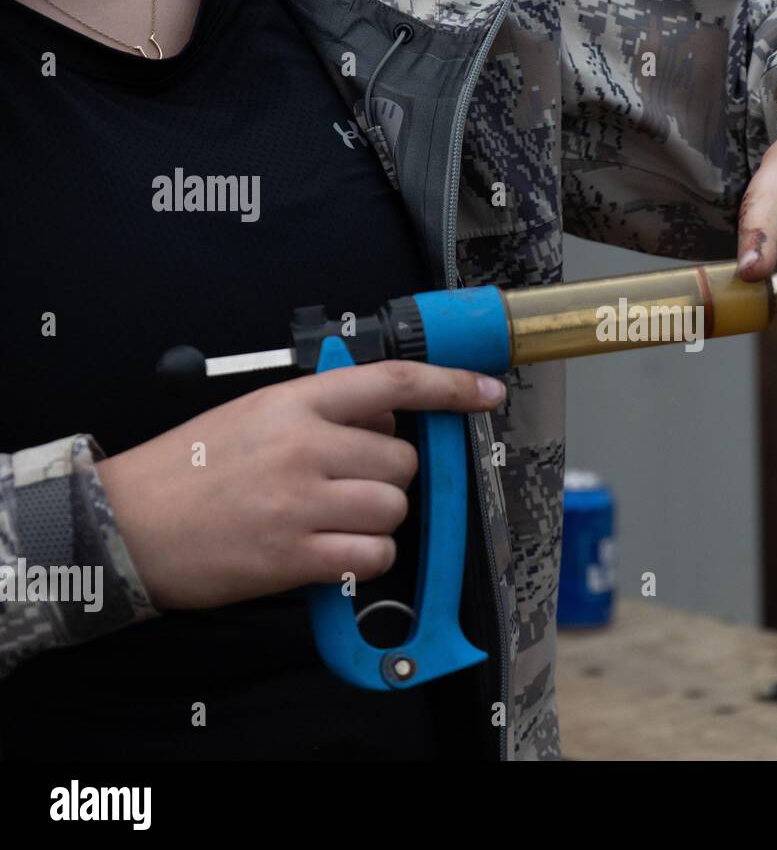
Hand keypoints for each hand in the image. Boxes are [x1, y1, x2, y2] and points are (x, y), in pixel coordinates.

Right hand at [96, 362, 506, 609]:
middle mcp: (304, 446)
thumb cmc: (188, 469)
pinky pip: (373, 556)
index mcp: (294, 402)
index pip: (393, 382)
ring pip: (393, 508)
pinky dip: (363, 559)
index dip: (452, 386)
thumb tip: (390, 416)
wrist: (123, 525)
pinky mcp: (294, 555)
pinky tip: (329, 553)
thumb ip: (323, 410)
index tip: (486, 392)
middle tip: (344, 484)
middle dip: (387, 476)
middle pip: (402, 459)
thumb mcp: (254, 413)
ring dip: (376, 520)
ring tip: (328, 520)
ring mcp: (301, 502)